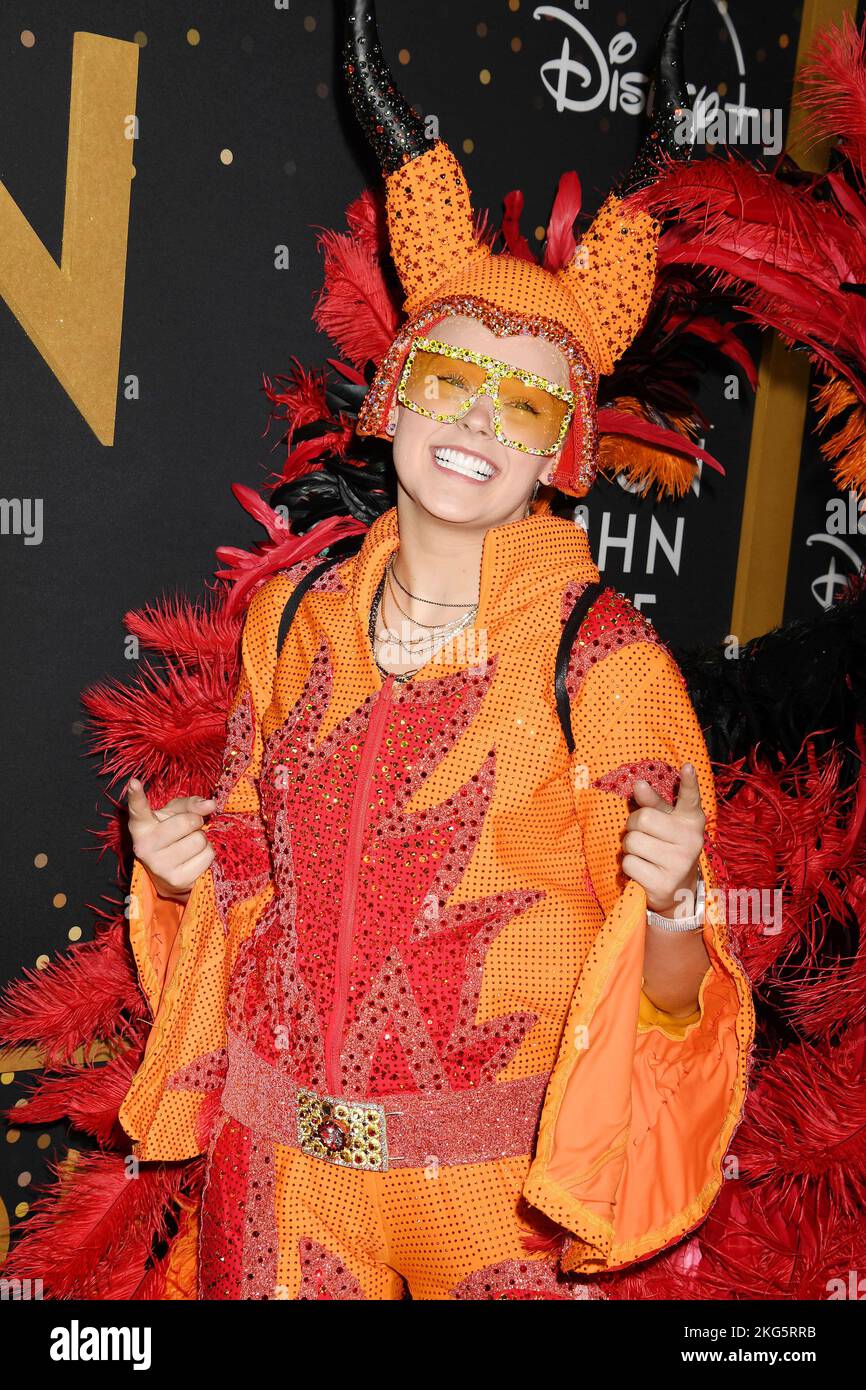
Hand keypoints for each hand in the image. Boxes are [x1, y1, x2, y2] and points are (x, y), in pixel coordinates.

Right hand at [126, 778, 216, 901]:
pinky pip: (208, 856)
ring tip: (188, 845)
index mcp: (141, 826)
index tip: (133, 782)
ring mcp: (160, 866)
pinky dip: (206, 854)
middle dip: (195, 822)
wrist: (167, 872)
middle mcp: (145, 847)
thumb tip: (210, 805)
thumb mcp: (175, 815)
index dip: (136, 795)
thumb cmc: (171, 835)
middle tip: (187, 830)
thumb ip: (191, 804)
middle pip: (187, 822)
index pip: (139, 809)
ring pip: (200, 840)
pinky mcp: (177, 880)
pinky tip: (193, 858)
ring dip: (201, 840)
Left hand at [621, 763, 704, 916]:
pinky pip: (628, 863)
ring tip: (644, 854)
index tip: (687, 767)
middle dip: (633, 825)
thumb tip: (639, 784)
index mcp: (691, 821)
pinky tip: (643, 870)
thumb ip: (651, 804)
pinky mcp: (663, 883)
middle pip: (642, 819)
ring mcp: (679, 863)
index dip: (689, 783)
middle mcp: (691, 841)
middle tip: (643, 834)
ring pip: (632, 842)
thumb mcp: (664, 823)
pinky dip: (629, 866)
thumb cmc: (666, 846)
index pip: (690, 799)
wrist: (677, 891)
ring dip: (630, 847)